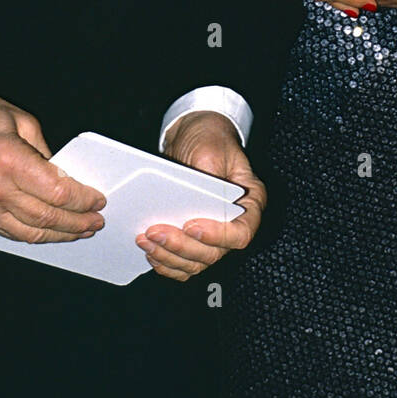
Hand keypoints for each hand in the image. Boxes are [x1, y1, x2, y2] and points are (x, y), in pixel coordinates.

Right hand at [0, 80, 105, 242]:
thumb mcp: (21, 120)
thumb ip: (45, 151)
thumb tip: (66, 178)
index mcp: (9, 160)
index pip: (58, 192)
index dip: (83, 199)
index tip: (98, 200)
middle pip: (47, 217)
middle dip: (78, 222)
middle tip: (97, 221)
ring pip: (31, 232)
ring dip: (60, 235)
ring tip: (80, 231)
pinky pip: (12, 232)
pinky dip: (35, 233)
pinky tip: (51, 230)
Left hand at [136, 113, 264, 281]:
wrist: (196, 134)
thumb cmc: (210, 138)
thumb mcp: (210, 149)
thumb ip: (204, 178)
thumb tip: (188, 205)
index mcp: (251, 201)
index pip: (242, 232)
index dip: (218, 236)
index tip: (192, 226)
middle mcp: (235, 222)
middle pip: (215, 252)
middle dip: (182, 246)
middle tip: (155, 232)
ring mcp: (214, 233)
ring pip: (197, 262)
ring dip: (169, 257)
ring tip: (145, 240)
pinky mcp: (195, 238)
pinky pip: (185, 263)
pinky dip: (167, 263)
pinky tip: (151, 251)